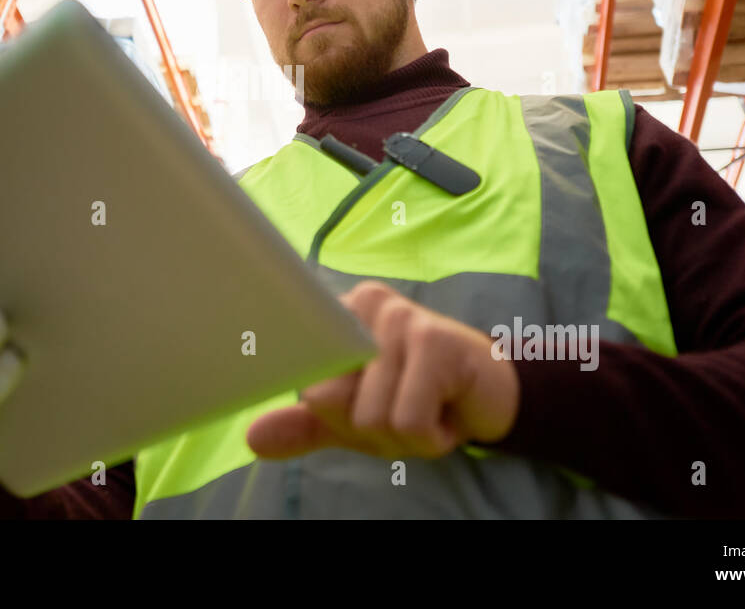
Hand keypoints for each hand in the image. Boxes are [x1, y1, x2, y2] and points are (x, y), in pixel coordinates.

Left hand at [246, 280, 518, 459]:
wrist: (492, 400)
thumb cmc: (418, 401)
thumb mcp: (354, 420)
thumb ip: (305, 426)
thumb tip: (253, 439)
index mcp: (337, 316)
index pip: (304, 381)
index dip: (334, 412)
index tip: (370, 401)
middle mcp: (363, 306)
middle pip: (329, 401)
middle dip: (369, 428)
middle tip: (405, 408)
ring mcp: (399, 318)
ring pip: (369, 417)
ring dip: (405, 437)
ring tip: (429, 409)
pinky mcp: (434, 340)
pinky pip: (407, 420)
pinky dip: (430, 437)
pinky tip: (447, 413)